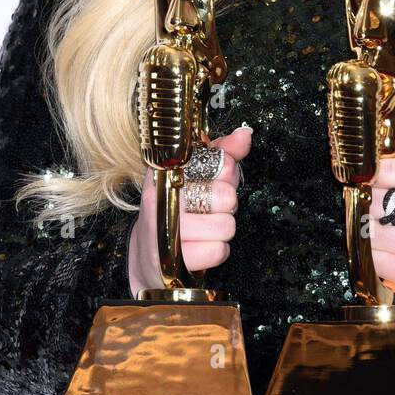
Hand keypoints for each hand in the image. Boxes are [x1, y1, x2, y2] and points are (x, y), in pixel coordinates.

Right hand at [127, 125, 252, 296]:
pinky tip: (201, 246)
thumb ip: (222, 154)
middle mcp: (160, 197)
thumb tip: (244, 135)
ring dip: (222, 230)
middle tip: (212, 209)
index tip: (216, 180)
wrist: (150, 256)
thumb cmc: (179, 209)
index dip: (226, 173)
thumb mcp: (198, 176)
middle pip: (225, 195)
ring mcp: (163, 229)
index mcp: (166, 170)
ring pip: (225, 226)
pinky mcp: (170, 259)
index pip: (213, 160)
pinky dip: (216, 251)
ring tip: (205, 228)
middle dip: (228, 205)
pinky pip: (217, 251)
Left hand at [365, 154, 394, 319]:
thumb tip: (370, 166)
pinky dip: (369, 256)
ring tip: (376, 233)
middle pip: (370, 200)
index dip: (368, 177)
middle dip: (363, 205)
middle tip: (367, 211)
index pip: (386, 169)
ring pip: (365, 230)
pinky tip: (382, 253)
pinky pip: (370, 258)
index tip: (363, 182)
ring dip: (363, 233)